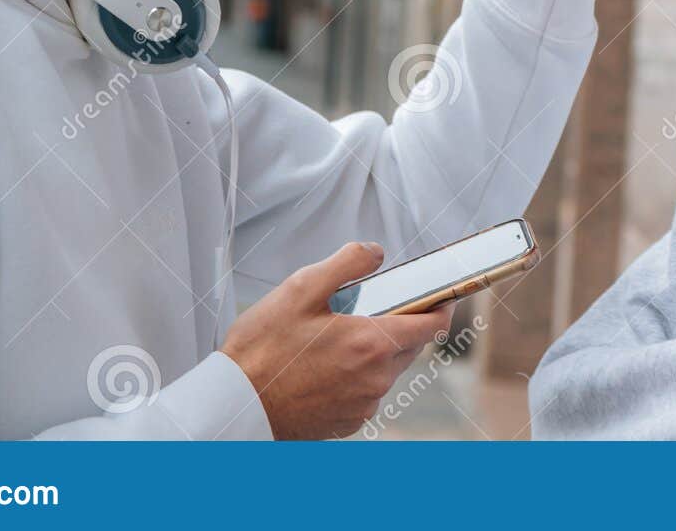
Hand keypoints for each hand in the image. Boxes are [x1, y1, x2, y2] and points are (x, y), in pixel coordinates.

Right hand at [221, 242, 453, 439]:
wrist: (235, 405)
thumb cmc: (262, 351)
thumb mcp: (301, 288)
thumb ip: (347, 262)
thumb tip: (376, 253)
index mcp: (372, 344)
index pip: (432, 325)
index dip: (440, 306)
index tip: (440, 296)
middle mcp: (376, 380)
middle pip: (411, 346)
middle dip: (400, 324)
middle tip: (368, 309)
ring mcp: (363, 405)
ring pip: (388, 370)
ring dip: (376, 352)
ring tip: (335, 338)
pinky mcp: (347, 423)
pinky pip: (367, 393)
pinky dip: (357, 377)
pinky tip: (325, 366)